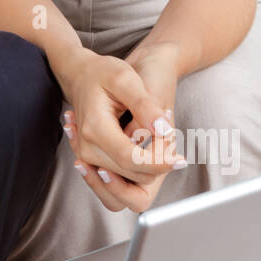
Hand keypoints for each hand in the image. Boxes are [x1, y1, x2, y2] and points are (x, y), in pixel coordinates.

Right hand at [63, 43, 185, 212]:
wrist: (80, 74)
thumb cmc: (103, 73)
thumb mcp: (126, 78)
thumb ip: (145, 106)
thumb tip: (163, 130)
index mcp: (95, 128)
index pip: (131, 160)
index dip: (159, 163)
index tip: (179, 158)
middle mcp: (87, 148)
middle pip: (131, 177)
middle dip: (156, 164)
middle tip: (166, 134)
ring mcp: (87, 156)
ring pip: (124, 187)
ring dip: (146, 172)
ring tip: (154, 142)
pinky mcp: (93, 160)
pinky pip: (117, 184)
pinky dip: (135, 174)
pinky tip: (143, 147)